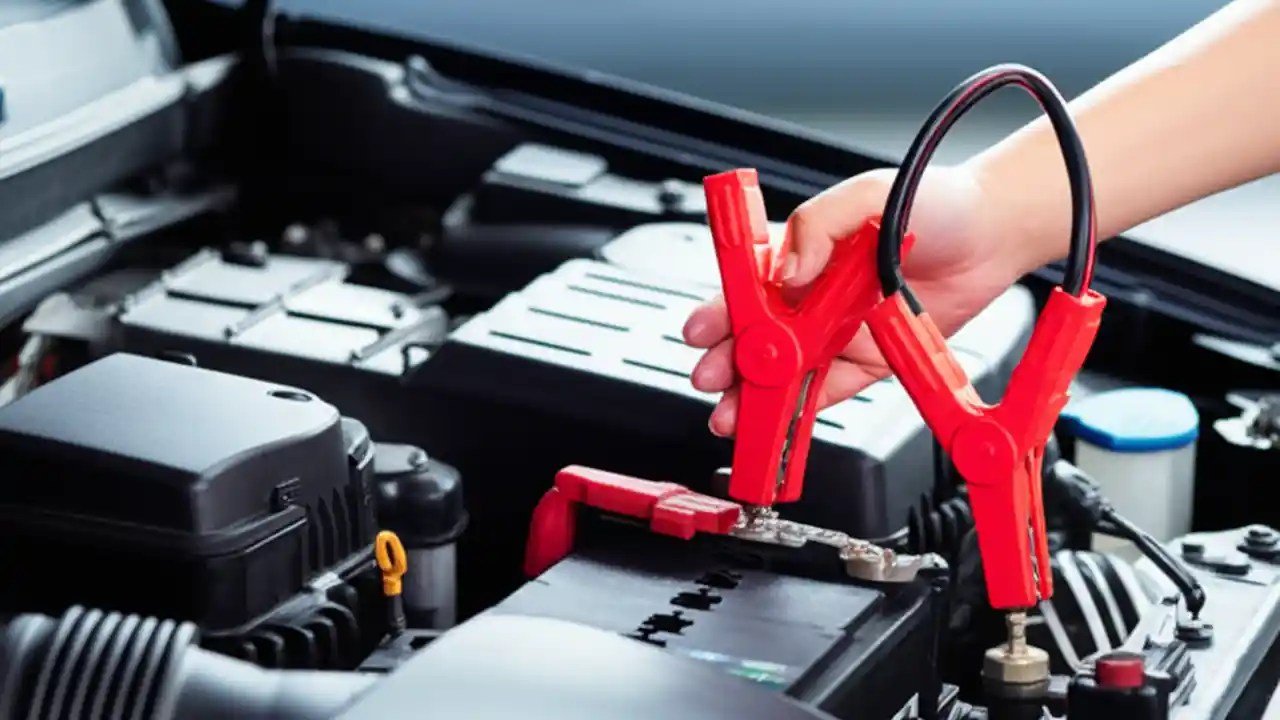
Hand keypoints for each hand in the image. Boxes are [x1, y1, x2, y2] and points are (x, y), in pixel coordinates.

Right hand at [683, 165, 1032, 436]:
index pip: (747, 285)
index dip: (720, 309)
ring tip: (732, 416)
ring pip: (785, 370)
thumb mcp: (864, 195)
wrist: (993, 234)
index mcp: (801, 253)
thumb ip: (816, 227)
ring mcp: (838, 331)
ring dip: (755, 395)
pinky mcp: (867, 362)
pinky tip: (776, 422)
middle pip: (758, 335)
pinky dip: (800, 410)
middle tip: (710, 379)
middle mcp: (813, 295)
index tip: (700, 330)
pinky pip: (828, 391)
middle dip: (728, 360)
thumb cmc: (932, 201)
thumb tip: (785, 274)